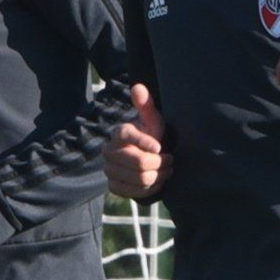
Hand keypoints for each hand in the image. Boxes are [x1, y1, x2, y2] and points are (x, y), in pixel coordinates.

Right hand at [107, 84, 168, 200]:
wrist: (144, 158)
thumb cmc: (151, 136)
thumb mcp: (152, 120)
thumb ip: (146, 105)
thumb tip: (138, 87)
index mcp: (119, 133)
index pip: (127, 136)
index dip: (143, 142)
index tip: (159, 147)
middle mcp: (109, 151)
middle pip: (139, 162)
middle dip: (160, 163)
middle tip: (170, 159)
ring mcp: (109, 170)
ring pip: (140, 179)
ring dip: (159, 176)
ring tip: (167, 170)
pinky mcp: (114, 186)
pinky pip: (135, 192)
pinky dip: (151, 188)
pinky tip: (158, 181)